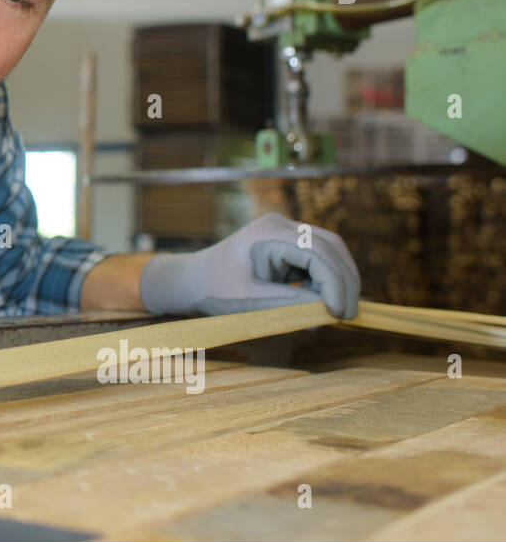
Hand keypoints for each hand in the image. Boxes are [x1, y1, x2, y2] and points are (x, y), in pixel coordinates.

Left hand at [138, 212, 360, 319]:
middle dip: (344, 282)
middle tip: (347, 315)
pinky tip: (317, 307)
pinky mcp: (289, 247)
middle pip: (331, 248)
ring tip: (331, 315)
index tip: (337, 313)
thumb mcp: (251, 301)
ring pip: (329, 254)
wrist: (194, 281)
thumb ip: (290, 302)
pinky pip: (318, 262)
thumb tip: (330, 309)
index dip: (335, 282)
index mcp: (268, 232)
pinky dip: (325, 284)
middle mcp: (281, 226)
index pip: (317, 252)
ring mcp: (286, 234)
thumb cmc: (215, 289)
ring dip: (337, 283)